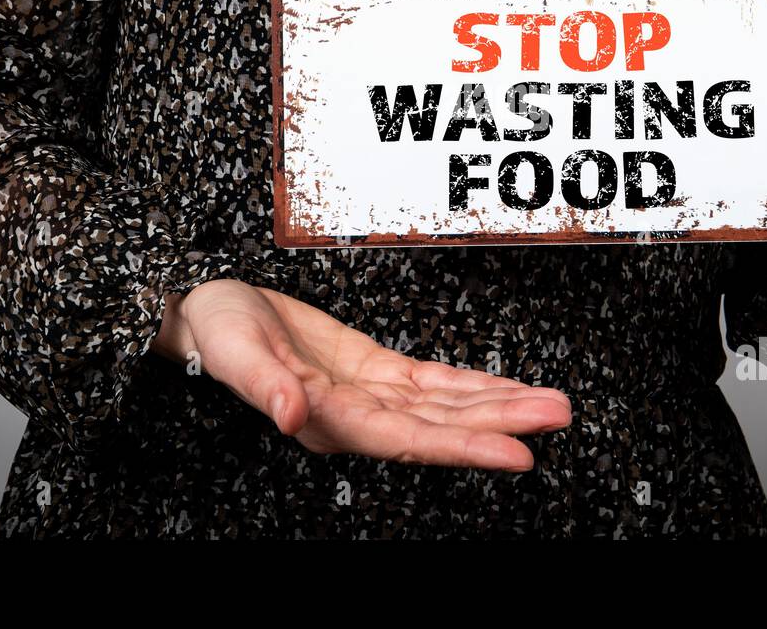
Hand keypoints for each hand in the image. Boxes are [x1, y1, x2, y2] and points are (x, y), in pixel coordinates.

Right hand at [153, 278, 570, 470]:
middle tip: (559, 414)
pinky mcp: (375, 370)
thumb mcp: (233, 351)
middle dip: (503, 422)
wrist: (208, 313)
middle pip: (443, 425)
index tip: (517, 453)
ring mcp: (370, 395)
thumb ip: (264, 386)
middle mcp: (358, 417)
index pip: (409, 440)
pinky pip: (434, 382)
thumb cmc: (215, 333)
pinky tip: (507, 388)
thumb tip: (294, 416)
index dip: (464, 447)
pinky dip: (473, 384)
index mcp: (329, 420)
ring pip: (447, 405)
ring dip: (500, 404)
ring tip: (552, 404)